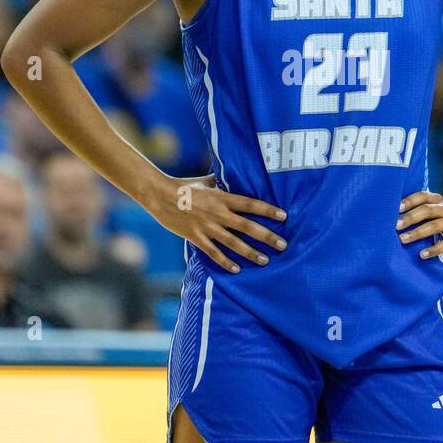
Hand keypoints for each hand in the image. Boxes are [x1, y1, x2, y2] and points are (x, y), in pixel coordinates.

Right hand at [144, 173, 286, 273]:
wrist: (158, 195)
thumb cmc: (183, 185)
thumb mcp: (206, 180)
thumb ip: (221, 181)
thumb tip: (234, 173)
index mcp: (222, 197)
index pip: (251, 204)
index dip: (268, 210)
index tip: (284, 216)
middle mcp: (218, 213)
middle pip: (248, 226)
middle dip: (267, 236)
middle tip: (283, 245)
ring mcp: (207, 226)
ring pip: (233, 243)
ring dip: (250, 252)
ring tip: (265, 260)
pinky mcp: (195, 237)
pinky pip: (213, 252)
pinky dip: (225, 262)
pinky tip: (237, 269)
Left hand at [396, 190, 442, 258]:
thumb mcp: (440, 208)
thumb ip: (423, 210)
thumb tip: (396, 217)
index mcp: (439, 200)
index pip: (423, 196)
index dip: (410, 200)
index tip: (397, 207)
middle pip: (427, 210)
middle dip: (411, 217)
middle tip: (396, 225)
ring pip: (434, 226)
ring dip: (417, 233)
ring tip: (403, 239)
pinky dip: (434, 249)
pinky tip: (422, 255)